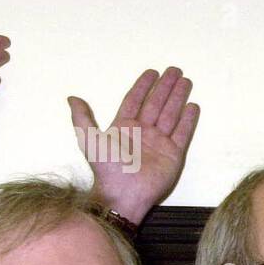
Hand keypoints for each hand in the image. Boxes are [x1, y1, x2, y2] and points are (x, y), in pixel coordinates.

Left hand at [70, 67, 199, 225]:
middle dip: (165, 87)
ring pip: (170, 114)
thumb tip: (72, 97)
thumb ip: (82, 118)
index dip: (143, 86)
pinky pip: (182, 133)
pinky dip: (188, 120)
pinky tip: (192, 106)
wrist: (123, 194)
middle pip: (156, 104)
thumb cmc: (106, 168)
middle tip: (175, 70)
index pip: (135, 100)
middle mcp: (143, 132)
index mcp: (124, 127)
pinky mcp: (174, 154)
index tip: (152, 72)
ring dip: (178, 97)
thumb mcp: (89, 140)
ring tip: (186, 82)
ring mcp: (160, 143)